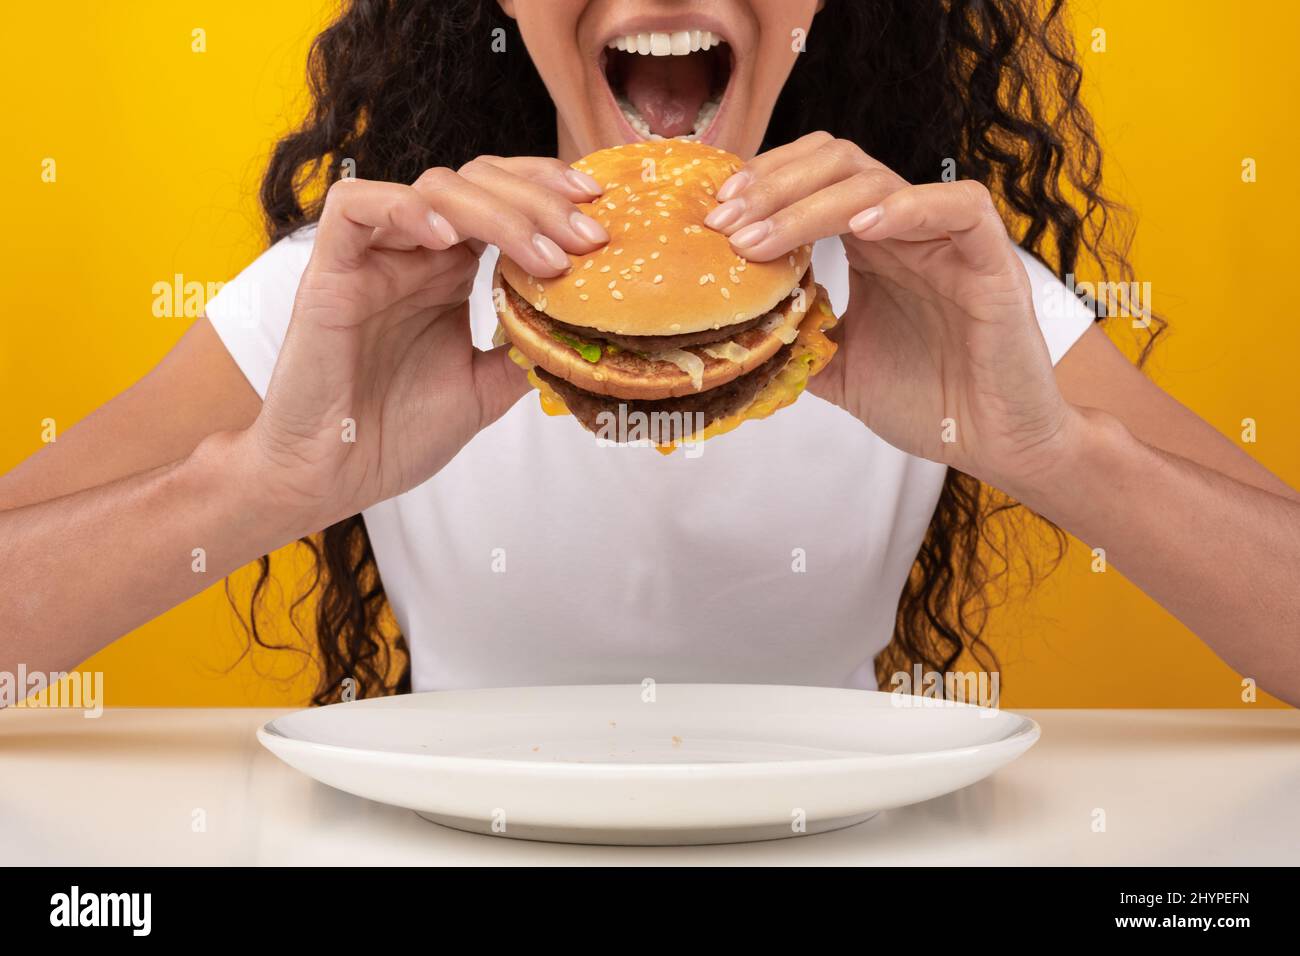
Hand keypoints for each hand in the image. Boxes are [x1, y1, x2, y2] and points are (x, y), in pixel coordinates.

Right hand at [242, 156, 609, 531]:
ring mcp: (373, 257)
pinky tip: (451, 239)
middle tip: (589, 236)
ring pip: (433, 186)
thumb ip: (525, 352)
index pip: (502, 198)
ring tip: (544, 256)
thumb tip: (586, 333)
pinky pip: (356, 206)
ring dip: (498, 211)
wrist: (330, 476)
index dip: (550, 194)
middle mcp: (415, 252)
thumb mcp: (485, 391)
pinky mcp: (329, 271)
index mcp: (449, 270)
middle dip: (542, 200)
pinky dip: (406, 209)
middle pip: (480, 182)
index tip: (602, 214)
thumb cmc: (395, 434)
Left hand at [706, 132, 1079, 492]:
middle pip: (837, 164)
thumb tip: (734, 337)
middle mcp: (906, 230)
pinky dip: (908, 208)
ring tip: (761, 240)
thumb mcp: (839, 369)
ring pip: (880, 182)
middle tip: (724, 224)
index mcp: (872, 244)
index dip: (763, 184)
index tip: (714, 218)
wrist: (994, 442)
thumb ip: (796, 341)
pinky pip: (959, 207)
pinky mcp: (992, 262)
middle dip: (772, 186)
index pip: (813, 178)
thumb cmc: (929, 400)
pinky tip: (861, 228)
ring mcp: (948, 240)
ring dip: (810, 205)